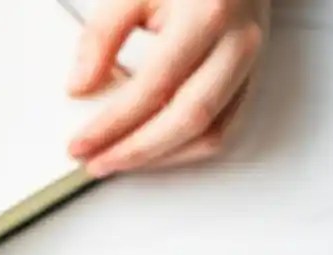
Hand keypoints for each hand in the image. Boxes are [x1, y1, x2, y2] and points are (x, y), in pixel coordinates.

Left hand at [67, 0, 269, 176]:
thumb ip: (101, 36)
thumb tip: (80, 86)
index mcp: (207, 14)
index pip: (154, 87)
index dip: (113, 124)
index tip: (82, 143)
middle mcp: (238, 43)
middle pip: (187, 119)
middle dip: (136, 151)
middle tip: (97, 162)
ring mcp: (252, 64)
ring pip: (211, 134)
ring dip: (160, 158)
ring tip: (119, 160)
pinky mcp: (252, 79)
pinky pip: (224, 129)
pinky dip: (185, 150)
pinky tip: (153, 151)